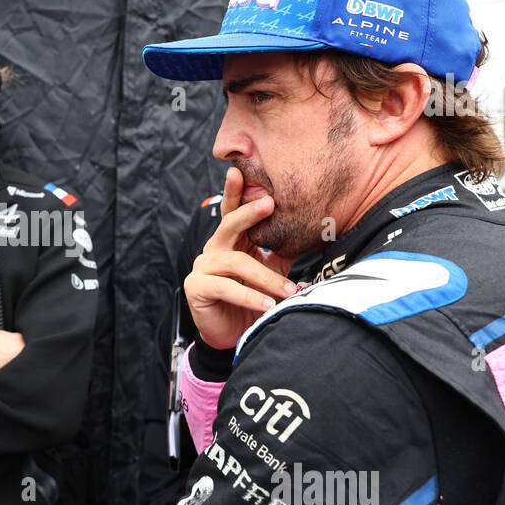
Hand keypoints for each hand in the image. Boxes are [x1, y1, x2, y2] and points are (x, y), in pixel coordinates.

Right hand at [184, 167, 298, 350]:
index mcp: (231, 241)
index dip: (236, 192)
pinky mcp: (197, 287)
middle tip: (269, 203)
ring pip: (236, 263)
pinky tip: (267, 304)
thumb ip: (280, 252)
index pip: (233, 212)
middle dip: (249, 213)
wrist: (233, 333)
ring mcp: (202, 267)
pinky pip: (226, 287)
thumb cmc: (252, 299)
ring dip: (266, 278)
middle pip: (229, 225)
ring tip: (288, 291)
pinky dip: (249, 296)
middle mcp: (214, 248)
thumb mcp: (270, 272)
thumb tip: (307, 231)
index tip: (239, 171)